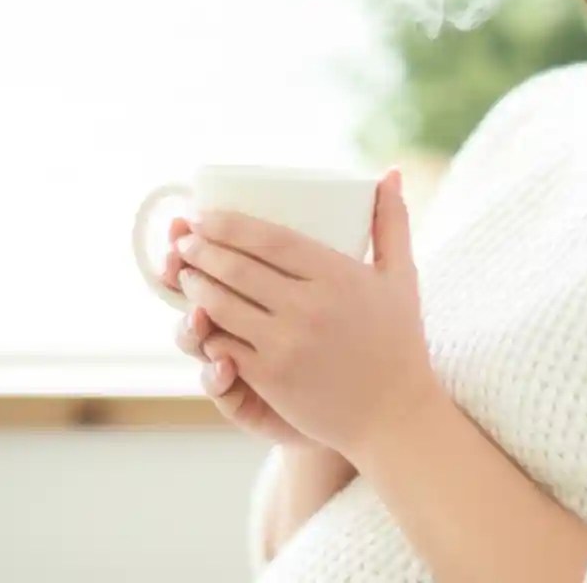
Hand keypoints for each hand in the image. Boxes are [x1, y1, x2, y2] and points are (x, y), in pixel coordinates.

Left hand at [175, 168, 441, 458]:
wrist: (396, 415)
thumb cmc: (400, 341)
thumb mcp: (402, 276)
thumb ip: (392, 222)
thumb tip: (390, 172)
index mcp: (338, 276)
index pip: (269, 239)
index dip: (229, 224)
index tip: (206, 216)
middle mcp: (310, 307)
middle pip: (237, 268)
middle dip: (201, 250)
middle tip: (184, 240)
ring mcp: (287, 344)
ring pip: (222, 306)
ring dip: (194, 287)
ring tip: (183, 273)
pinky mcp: (272, 378)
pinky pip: (225, 345)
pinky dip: (206, 330)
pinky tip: (196, 317)